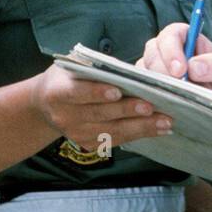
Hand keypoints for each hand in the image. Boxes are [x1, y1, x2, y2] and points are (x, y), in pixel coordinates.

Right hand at [29, 65, 171, 150]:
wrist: (46, 105)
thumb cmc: (68, 78)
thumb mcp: (73, 66)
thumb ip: (95, 68)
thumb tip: (129, 71)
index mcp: (58, 93)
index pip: (78, 93)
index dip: (97, 93)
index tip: (118, 91)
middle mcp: (64, 117)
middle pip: (100, 115)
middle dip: (128, 111)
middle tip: (152, 107)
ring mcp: (76, 134)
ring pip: (112, 131)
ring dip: (141, 127)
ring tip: (165, 122)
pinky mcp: (87, 145)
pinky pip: (116, 141)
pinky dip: (139, 135)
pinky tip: (158, 129)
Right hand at [138, 24, 211, 102]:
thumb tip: (195, 67)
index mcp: (186, 39)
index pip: (172, 34)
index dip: (172, 50)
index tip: (180, 71)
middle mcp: (166, 51)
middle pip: (152, 52)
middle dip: (162, 69)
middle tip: (177, 86)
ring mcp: (154, 69)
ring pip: (143, 71)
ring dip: (155, 85)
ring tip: (173, 98)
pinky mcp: (148, 87)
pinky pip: (139, 90)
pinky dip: (148, 97)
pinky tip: (164, 108)